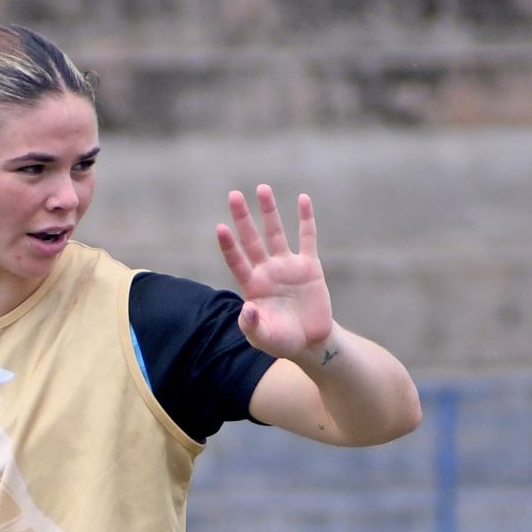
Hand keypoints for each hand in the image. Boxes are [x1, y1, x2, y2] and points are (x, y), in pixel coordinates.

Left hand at [216, 186, 336, 363]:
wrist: (310, 342)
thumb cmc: (281, 340)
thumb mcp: (263, 338)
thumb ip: (252, 326)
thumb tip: (247, 309)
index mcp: (252, 286)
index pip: (237, 260)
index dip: (229, 246)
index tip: (221, 228)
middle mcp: (267, 270)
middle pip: (252, 239)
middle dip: (243, 218)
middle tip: (233, 195)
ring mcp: (287, 266)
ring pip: (276, 233)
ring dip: (269, 211)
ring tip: (262, 188)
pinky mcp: (309, 266)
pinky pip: (307, 238)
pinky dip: (305, 219)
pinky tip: (302, 199)